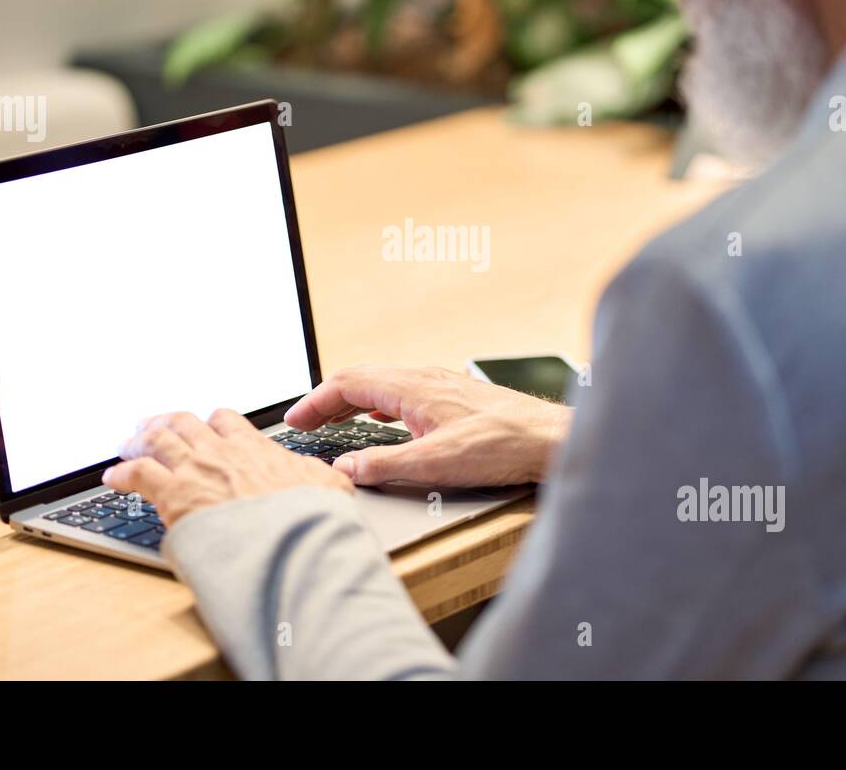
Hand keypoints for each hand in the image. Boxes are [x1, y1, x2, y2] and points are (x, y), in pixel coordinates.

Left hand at [102, 409, 351, 526]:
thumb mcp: (328, 486)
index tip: (206, 425)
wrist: (288, 540)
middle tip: (154, 426)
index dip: (211, 421)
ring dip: (139, 439)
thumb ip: (319, 475)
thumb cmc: (309, 518)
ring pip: (156, 441)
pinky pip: (137, 474)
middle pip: (183, 423)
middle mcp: (219, 451)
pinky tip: (113, 477)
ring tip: (128, 443)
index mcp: (253, 446)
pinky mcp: (172, 495)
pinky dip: (122, 473)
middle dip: (166, 422)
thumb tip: (328, 475)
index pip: (225, 419)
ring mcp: (194, 471)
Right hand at [285, 365, 572, 487]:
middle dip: (327, 400)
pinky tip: (382, 419)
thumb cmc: (503, 445)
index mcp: (412, 386)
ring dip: (352, 401)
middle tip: (304, 422)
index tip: (294, 420)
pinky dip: (378, 403)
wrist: (550, 439)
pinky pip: (402, 392)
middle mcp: (424, 378)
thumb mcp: (435, 463)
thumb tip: (344, 468)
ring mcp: (440, 385)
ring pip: (382, 384)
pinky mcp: (454, 398)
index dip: (315, 401)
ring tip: (333, 421)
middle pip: (361, 380)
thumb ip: (384, 465)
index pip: (348, 383)